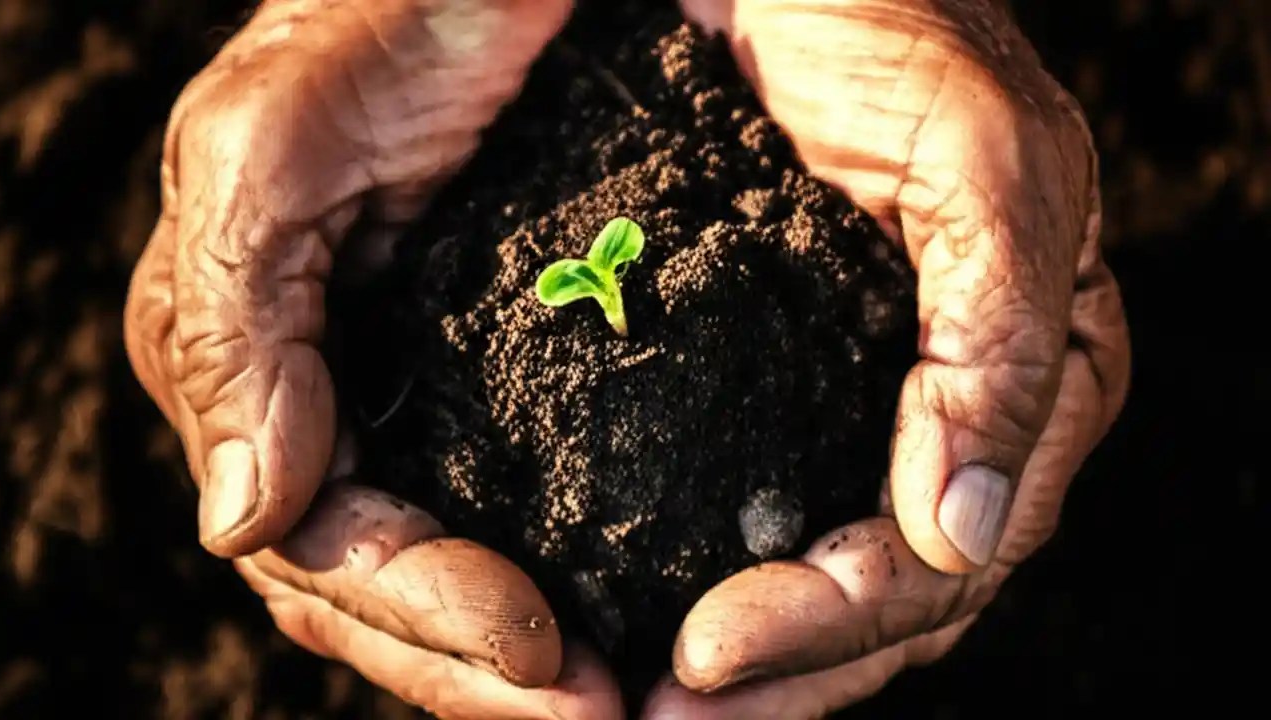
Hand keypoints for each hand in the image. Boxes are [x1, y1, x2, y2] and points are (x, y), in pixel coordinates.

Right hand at [122, 1, 620, 716]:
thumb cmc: (377, 21)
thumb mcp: (268, 146)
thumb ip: (231, 327)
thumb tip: (243, 525)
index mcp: (250, 365)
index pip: (317, 543)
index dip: (419, 615)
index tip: (542, 655)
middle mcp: (322, 398)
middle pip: (376, 589)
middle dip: (477, 667)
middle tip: (598, 715)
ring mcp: (407, 393)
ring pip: (437, 566)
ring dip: (516, 654)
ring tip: (618, 700)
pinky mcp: (488, 374)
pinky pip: (503, 502)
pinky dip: (552, 570)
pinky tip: (619, 610)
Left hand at [646, 0, 1130, 715]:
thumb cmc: (898, 29)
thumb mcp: (987, 158)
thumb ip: (1006, 336)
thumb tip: (971, 521)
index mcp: (1031, 374)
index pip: (950, 551)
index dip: (839, 617)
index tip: (709, 649)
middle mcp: (959, 409)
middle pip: (894, 595)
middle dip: (787, 673)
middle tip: (663, 717)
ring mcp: (876, 405)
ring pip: (833, 575)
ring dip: (756, 660)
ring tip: (650, 705)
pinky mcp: (793, 385)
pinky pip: (770, 509)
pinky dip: (720, 574)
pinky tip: (650, 609)